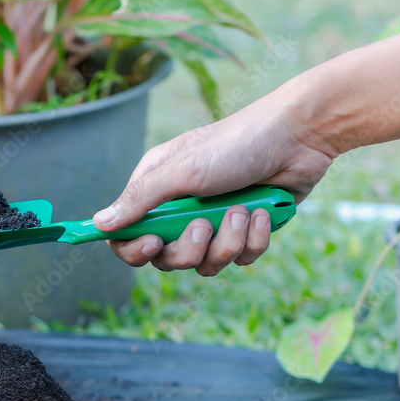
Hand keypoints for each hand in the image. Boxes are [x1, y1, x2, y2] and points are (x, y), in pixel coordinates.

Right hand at [93, 94, 336, 274]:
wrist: (301, 137)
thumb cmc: (236, 144)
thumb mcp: (182, 170)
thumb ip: (139, 200)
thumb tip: (99, 225)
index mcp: (157, 188)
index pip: (126, 234)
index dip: (134, 249)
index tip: (153, 243)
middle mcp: (180, 208)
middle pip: (165, 258)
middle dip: (189, 249)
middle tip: (204, 226)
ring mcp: (214, 222)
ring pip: (206, 263)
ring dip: (227, 242)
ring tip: (243, 211)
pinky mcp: (245, 232)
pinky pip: (241, 258)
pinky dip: (255, 239)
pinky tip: (264, 212)